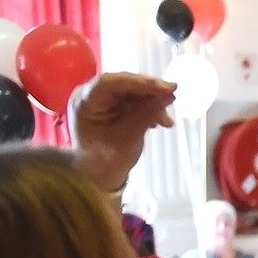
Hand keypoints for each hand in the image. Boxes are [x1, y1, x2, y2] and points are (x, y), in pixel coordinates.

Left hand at [67, 73, 176, 192]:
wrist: (98, 175)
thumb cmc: (107, 161)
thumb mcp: (128, 139)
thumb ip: (146, 115)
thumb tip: (168, 96)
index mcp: (85, 103)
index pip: (111, 82)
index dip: (139, 82)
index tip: (164, 88)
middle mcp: (90, 95)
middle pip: (123, 83)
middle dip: (149, 90)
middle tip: (172, 95)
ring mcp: (101, 99)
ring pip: (131, 90)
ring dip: (152, 101)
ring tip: (166, 119)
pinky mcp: (112, 104)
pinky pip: (133, 99)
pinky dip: (148, 107)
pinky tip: (160, 121)